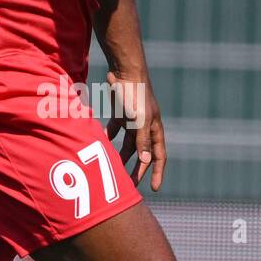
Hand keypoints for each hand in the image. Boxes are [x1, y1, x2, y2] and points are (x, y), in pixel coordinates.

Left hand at [104, 70, 165, 190]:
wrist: (125, 71)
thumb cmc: (136, 95)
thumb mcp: (140, 120)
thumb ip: (142, 140)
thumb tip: (146, 161)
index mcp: (155, 129)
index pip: (159, 156)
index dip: (158, 172)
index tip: (155, 188)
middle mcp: (146, 127)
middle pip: (143, 154)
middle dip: (138, 170)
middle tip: (131, 186)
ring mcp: (133, 121)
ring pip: (128, 145)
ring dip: (123, 157)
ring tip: (115, 170)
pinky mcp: (120, 114)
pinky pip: (115, 131)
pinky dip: (109, 138)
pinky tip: (101, 145)